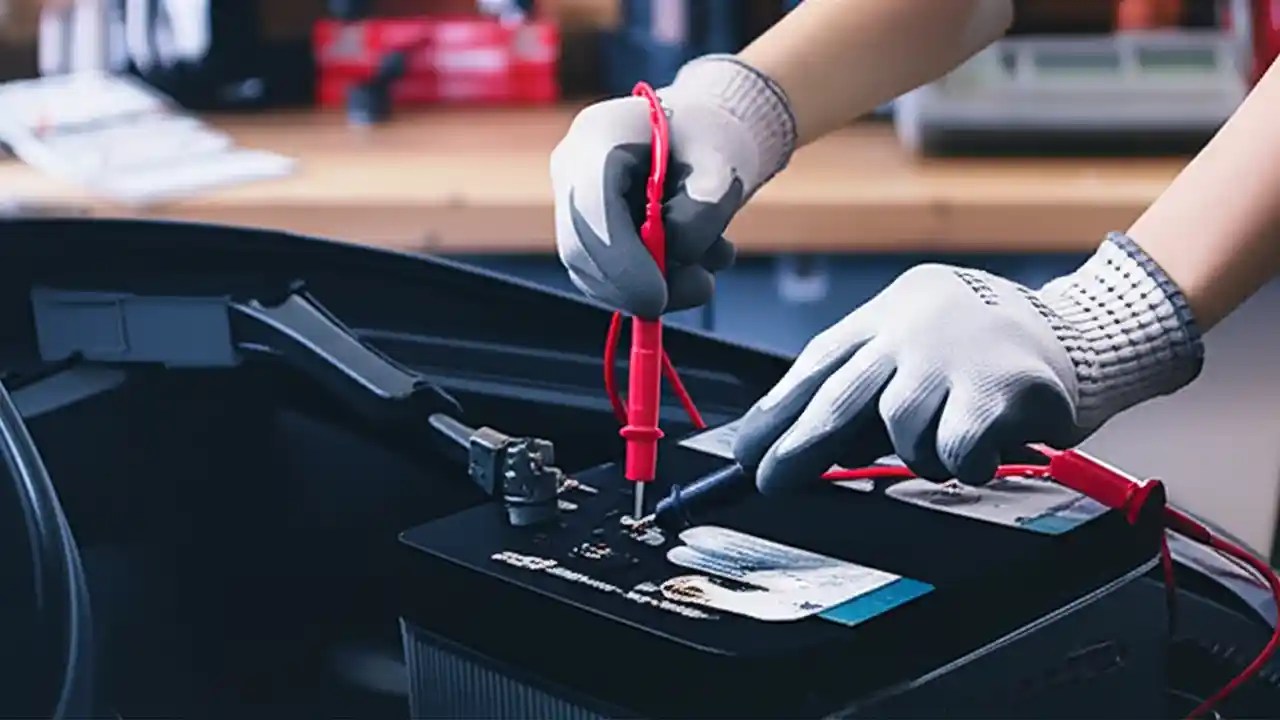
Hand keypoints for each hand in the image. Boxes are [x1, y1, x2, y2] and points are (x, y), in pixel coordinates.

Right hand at [551, 56, 796, 318]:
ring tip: (706, 273)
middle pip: (582, 249)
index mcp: (601, 134)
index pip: (591, 209)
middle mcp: (573, 167)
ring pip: (593, 271)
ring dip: (654, 287)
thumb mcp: (723, 168)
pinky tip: (696, 262)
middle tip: (699, 288)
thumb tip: (675, 257)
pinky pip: (606, 275)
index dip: (620, 262)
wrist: (703, 131)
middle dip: (637, 286)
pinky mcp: (587, 230)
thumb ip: (700, 214)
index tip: (659, 298)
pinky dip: (652, 284)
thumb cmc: (714, 139)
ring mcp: (573, 200)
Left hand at [733, 233, 1204, 492]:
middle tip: (771, 480)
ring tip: (940, 446)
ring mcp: (955, 354)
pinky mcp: (1000, 385)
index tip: (748, 453)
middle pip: (841, 395)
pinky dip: (961, 462)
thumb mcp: (915, 347)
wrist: (1081, 331)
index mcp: (885, 315)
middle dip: (799, 445)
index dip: (778, 413)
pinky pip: (955, 449)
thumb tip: (807, 447)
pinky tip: (979, 451)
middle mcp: (912, 328)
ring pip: (900, 430)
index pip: (817, 366)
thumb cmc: (981, 351)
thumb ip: (868, 386)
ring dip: (913, 454)